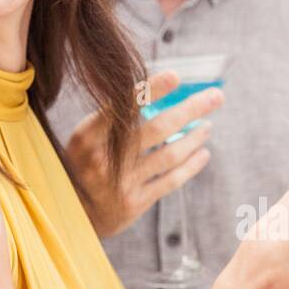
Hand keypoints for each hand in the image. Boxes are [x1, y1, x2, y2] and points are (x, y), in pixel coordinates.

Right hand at [65, 69, 222, 238]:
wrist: (73, 213)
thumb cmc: (85, 163)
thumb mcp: (85, 137)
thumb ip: (113, 118)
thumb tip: (155, 87)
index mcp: (88, 136)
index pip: (123, 107)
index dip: (150, 91)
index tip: (176, 76)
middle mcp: (104, 159)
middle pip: (157, 129)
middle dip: (190, 110)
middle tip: (216, 96)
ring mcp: (121, 183)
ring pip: (169, 155)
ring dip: (194, 137)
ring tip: (208, 125)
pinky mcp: (135, 203)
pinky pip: (170, 180)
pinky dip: (190, 165)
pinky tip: (202, 153)